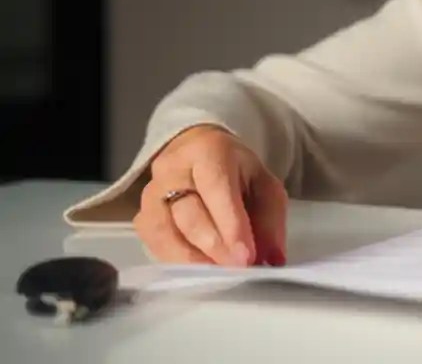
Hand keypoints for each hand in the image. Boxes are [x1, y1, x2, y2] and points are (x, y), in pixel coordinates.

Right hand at [134, 124, 288, 267]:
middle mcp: (172, 169)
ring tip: (218, 276)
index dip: (231, 224)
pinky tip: (197, 272)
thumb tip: (272, 258)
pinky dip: (176, 261)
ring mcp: (151, 193)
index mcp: (208, 152)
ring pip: (164, 231)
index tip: (246, 256)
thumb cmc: (235, 172)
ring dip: (192, 259)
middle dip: (215, 246)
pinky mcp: (141, 215)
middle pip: (188, 213)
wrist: (197, 153)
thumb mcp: (263, 184)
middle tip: (237, 269)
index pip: (216, 187)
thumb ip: (270, 219)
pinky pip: (153, 243)